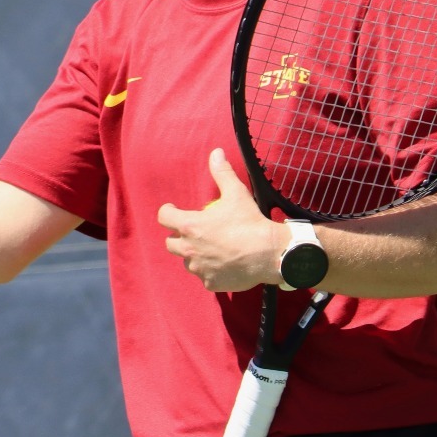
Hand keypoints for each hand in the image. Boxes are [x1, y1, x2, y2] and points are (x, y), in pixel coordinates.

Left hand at [157, 148, 285, 291]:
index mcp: (189, 226)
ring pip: (188, 261)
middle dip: (178, 237)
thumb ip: (222, 173)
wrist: (272, 254)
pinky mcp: (211, 283)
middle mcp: (189, 249)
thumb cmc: (251, 223)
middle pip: (171, 243)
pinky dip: (211, 271)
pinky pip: (205, 277)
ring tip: (211, 249)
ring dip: (194, 255)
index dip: (168, 212)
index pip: (164, 218)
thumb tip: (216, 153)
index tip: (174, 210)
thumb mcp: (236, 194)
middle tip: (194, 232)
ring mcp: (199, 268)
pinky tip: (224, 264)